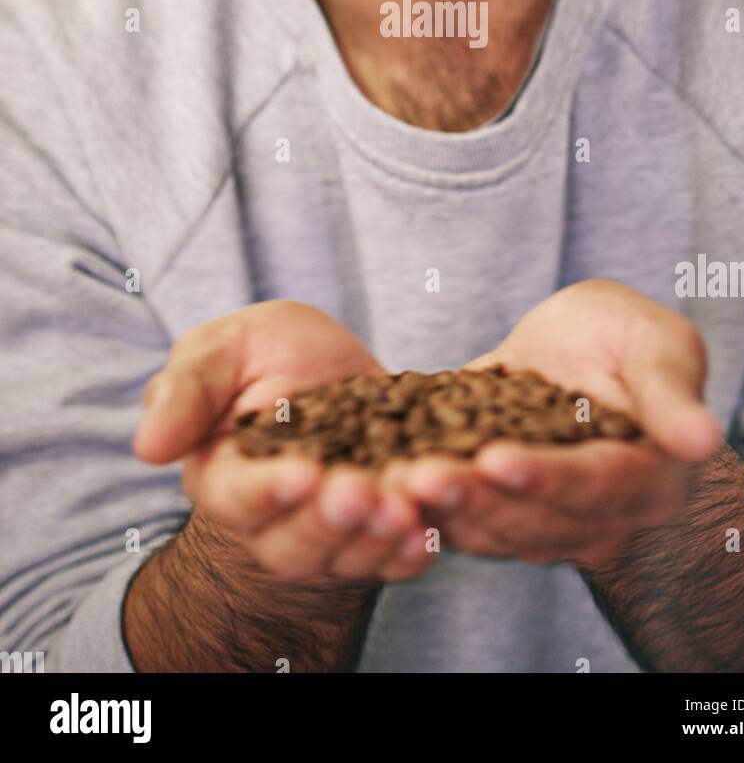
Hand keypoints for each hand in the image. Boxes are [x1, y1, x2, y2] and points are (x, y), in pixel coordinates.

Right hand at [133, 300, 435, 583]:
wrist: (332, 368)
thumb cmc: (265, 355)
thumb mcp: (223, 348)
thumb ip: (185, 391)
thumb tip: (148, 447)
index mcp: (225, 477)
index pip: (238, 498)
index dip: (267, 490)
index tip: (300, 472)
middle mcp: (274, 521)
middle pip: (295, 543)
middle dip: (329, 519)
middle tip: (358, 491)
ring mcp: (330, 536)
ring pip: (347, 556)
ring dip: (376, 537)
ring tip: (403, 507)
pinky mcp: (380, 535)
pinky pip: (395, 559)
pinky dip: (412, 552)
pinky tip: (429, 532)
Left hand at [380, 280, 724, 570]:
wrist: (584, 354)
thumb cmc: (631, 340)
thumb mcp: (659, 343)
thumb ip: (672, 391)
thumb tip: (704, 439)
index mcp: (643, 477)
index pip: (594, 484)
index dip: (548, 477)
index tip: (500, 459)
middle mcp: (593, 515)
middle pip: (531, 516)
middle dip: (475, 497)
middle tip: (422, 474)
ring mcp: (540, 519)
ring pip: (487, 526)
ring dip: (438, 507)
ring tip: (392, 479)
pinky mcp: (494, 510)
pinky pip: (456, 517)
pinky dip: (417, 503)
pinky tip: (376, 479)